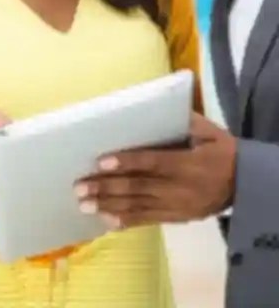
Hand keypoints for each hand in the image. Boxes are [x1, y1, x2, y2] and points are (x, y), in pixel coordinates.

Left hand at [74, 112, 236, 229]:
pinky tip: (106, 222)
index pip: (153, 162)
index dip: (126, 162)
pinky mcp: (177, 218)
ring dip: (109, 205)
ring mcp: (178, 206)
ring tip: (84, 205)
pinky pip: (148, 220)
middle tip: (80, 188)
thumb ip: (184, 121)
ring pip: (139, 206)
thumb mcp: (209, 132)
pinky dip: (127, 222)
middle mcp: (180, 188)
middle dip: (107, 187)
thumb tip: (154, 105)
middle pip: (139, 187)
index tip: (101, 162)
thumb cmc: (222, 152)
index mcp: (188, 164)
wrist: (247, 185)